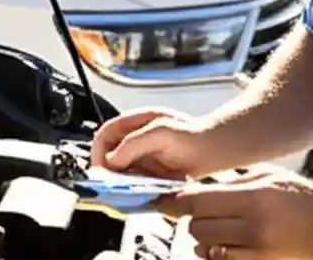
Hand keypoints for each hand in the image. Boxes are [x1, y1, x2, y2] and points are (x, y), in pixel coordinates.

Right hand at [88, 107, 217, 178]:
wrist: (214, 149)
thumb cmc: (192, 135)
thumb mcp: (159, 134)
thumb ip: (132, 145)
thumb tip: (111, 160)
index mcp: (136, 121)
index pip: (105, 134)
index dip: (98, 151)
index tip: (100, 168)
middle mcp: (137, 136)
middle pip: (109, 151)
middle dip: (105, 167)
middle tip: (107, 183)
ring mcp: (144, 152)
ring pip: (119, 167)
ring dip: (116, 178)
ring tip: (120, 188)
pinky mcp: (151, 168)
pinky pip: (132, 177)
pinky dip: (128, 185)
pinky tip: (134, 190)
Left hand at [161, 168, 312, 259]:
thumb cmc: (302, 199)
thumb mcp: (268, 178)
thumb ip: (231, 184)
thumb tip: (194, 191)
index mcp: (255, 198)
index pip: (197, 202)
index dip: (177, 202)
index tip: (166, 202)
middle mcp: (254, 229)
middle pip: (197, 229)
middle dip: (196, 221)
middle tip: (208, 215)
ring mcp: (257, 255)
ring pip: (205, 251)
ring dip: (206, 241)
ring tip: (225, 231)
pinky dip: (219, 256)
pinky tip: (231, 247)